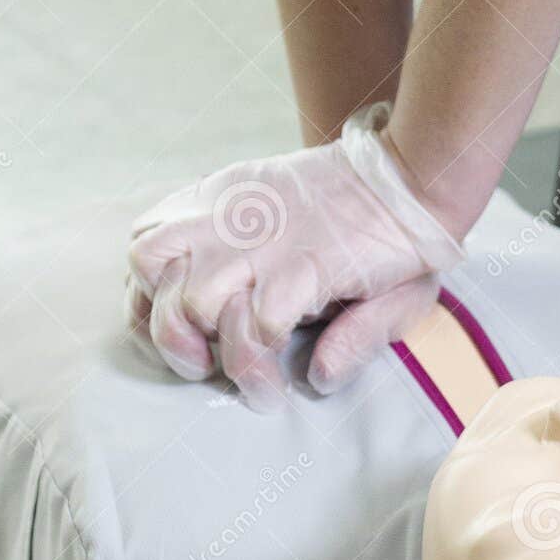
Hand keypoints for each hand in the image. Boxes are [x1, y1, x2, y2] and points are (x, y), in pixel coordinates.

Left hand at [126, 105, 464, 410]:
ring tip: (251, 380)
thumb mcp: (319, 255)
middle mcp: (228, 217)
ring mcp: (262, 242)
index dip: (148, 299)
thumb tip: (315, 375)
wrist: (414, 180)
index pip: (145, 246)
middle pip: (147, 266)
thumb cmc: (366, 221)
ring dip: (215, 352)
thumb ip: (296, 300)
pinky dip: (262, 360)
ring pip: (192, 302)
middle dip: (165, 327)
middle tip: (202, 364)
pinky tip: (283, 378)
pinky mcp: (303, 266)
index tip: (182, 336)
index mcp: (220, 200)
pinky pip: (256, 324)